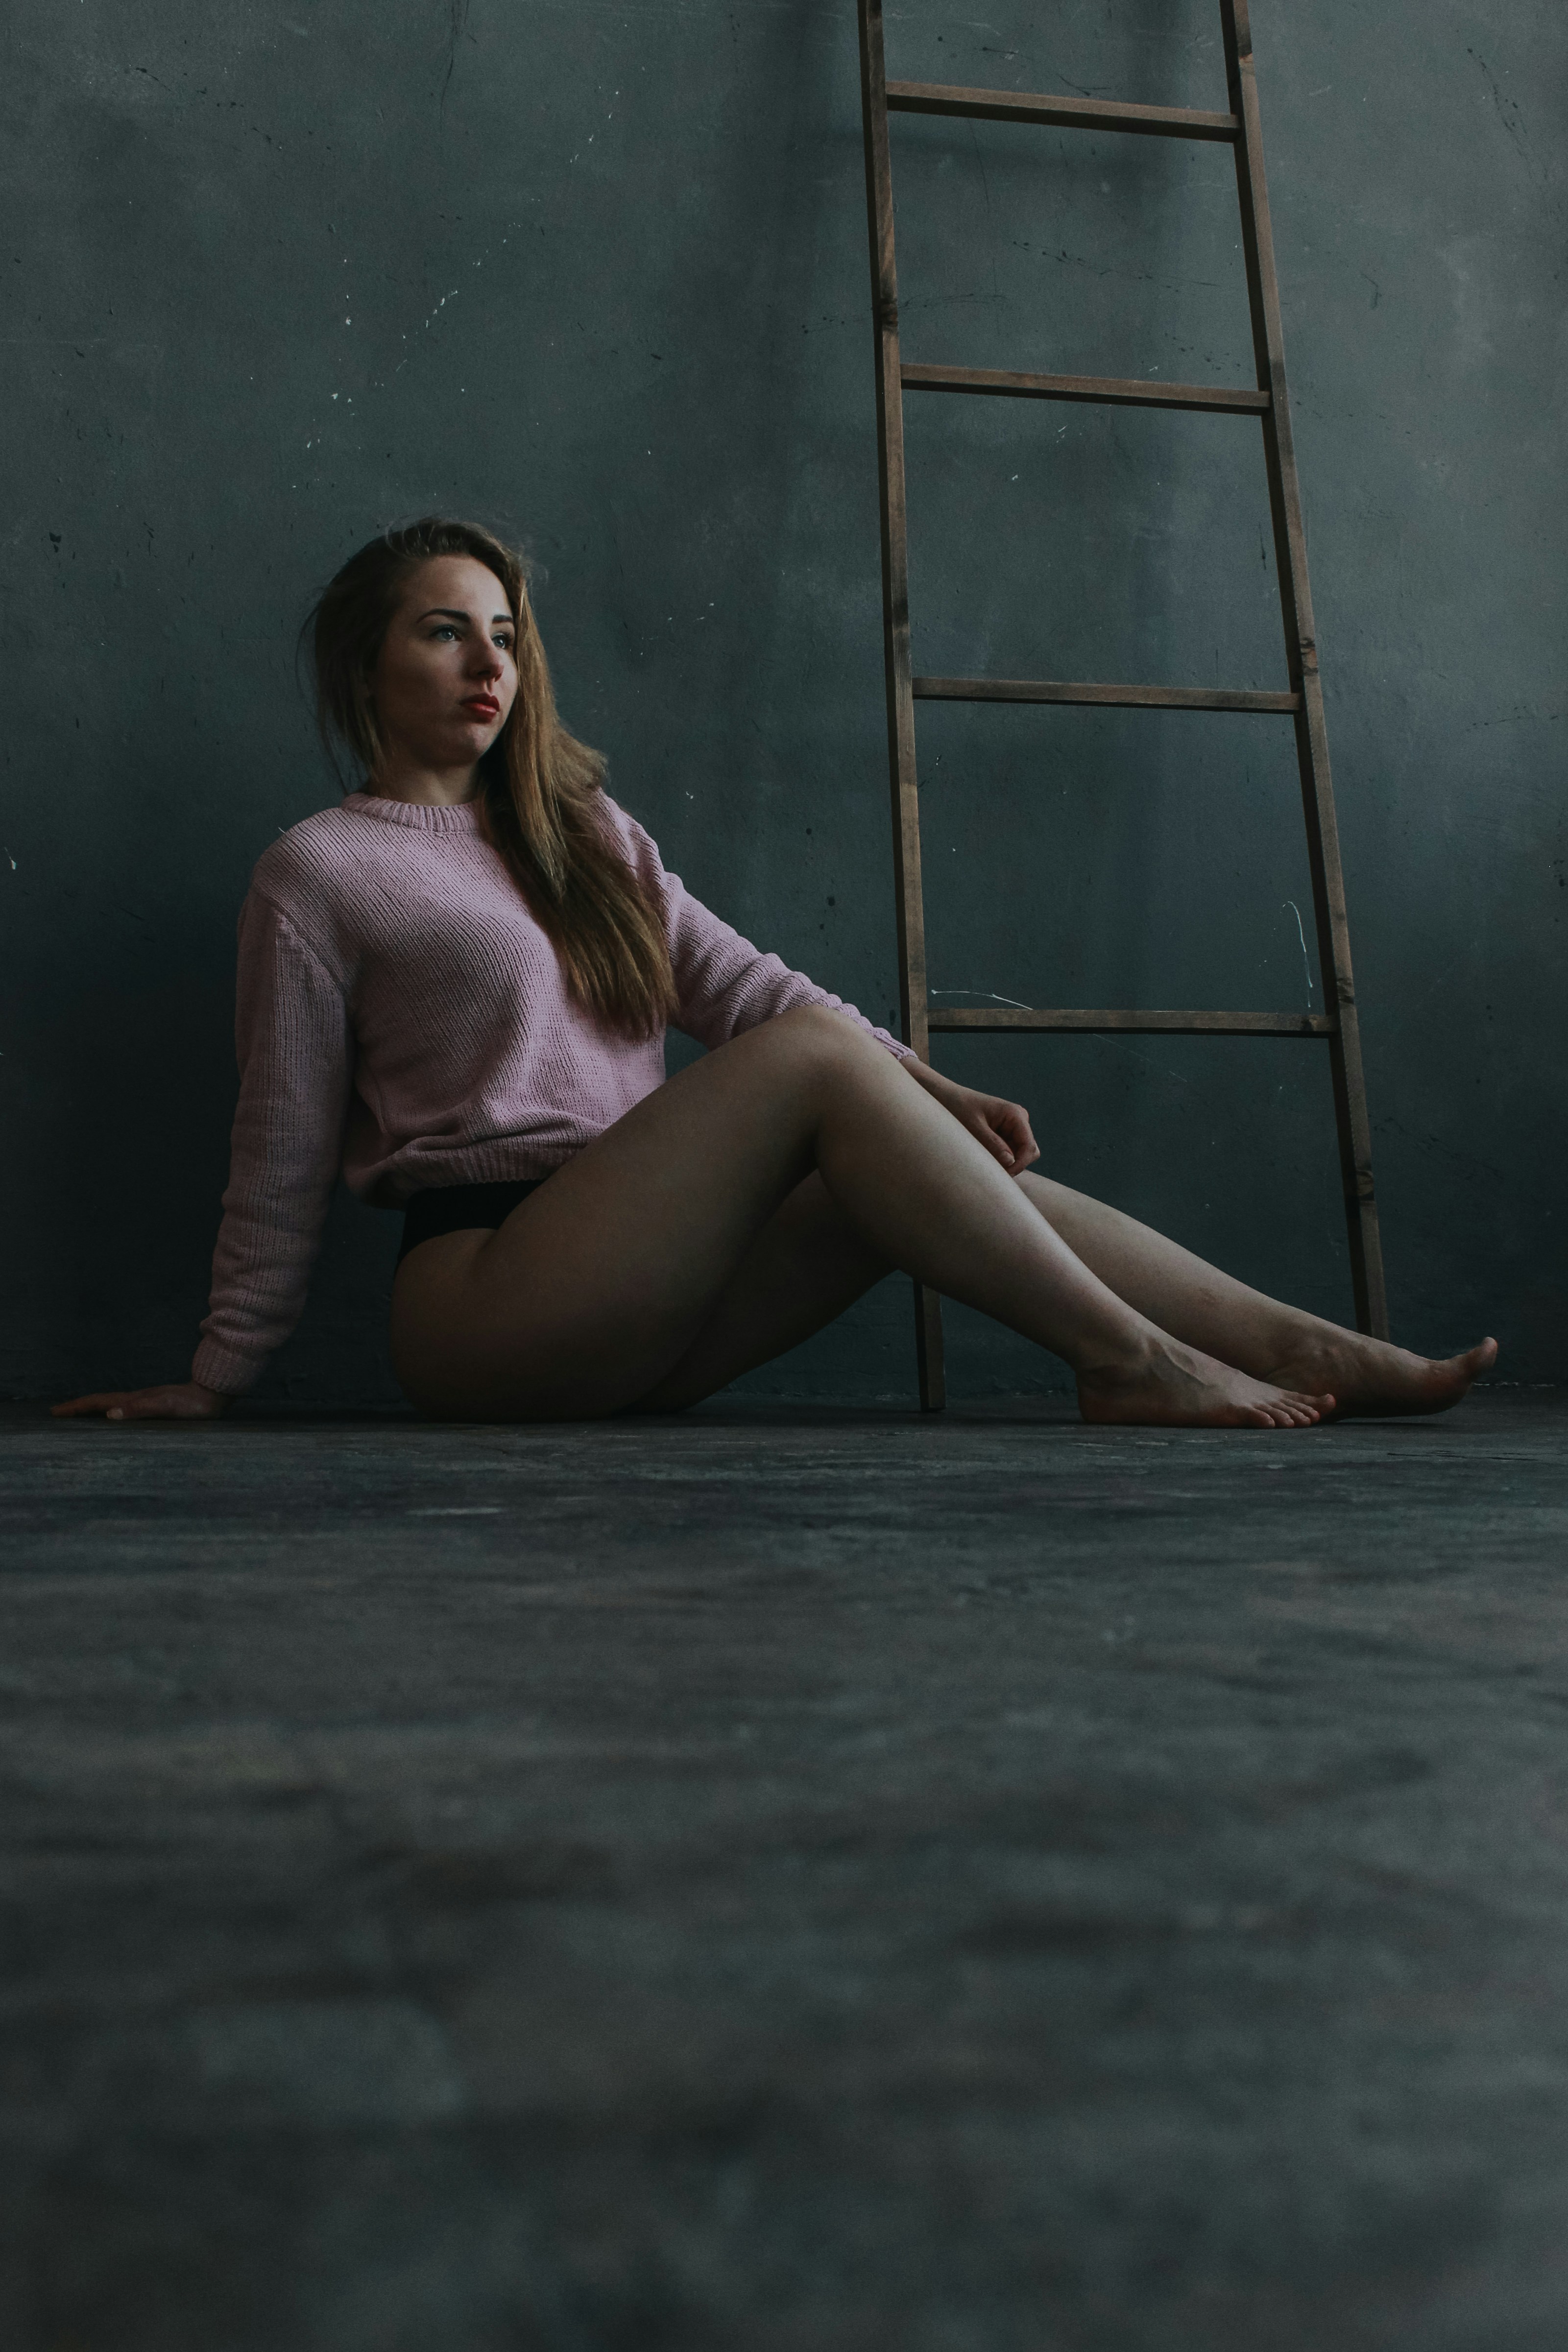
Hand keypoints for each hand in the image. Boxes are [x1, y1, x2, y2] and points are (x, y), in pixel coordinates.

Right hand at [52, 1381, 229, 1422]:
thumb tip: (110, 1415)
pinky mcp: (155, 1407)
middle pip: (100, 1402)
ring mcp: (145, 1402)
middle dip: (78, 1407)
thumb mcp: (165, 1407)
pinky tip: (114, 1419)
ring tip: (78, 1416)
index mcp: (134, 1400)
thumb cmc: (192, 1405)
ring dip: (92, 1410)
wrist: (214, 1394)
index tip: (56, 1412)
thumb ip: (139, 1409)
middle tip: (58, 1413)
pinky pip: (124, 1410)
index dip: (77, 1407)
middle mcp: (137, 1400)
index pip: (98, 1403)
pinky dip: (110, 1413)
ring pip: (111, 1405)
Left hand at [904, 1058, 1040, 1174]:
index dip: (1019, 1165)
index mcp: (1015, 1114)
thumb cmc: (958, 1108)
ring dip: (1004, 1163)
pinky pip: (1008, 1154)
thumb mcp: (973, 1128)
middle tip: (990, 1170)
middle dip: (1013, 1165)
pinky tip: (981, 1155)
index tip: (1001, 1175)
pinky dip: (998, 1160)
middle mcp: (1019, 1121)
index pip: (1029, 1147)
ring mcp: (1013, 1128)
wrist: (946, 1098)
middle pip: (1028, 1153)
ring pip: (1018, 1156)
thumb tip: (1011, 1163)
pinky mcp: (1005, 1135)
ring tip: (981, 1159)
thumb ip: (993, 1144)